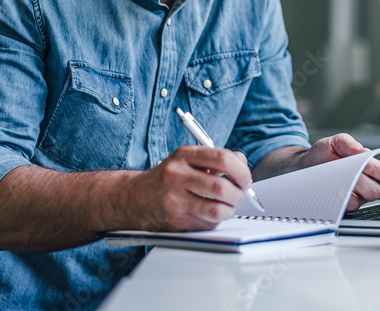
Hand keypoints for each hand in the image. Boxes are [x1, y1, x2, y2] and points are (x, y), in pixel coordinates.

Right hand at [125, 146, 254, 231]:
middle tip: (239, 195)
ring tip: (227, 206)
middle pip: (223, 187)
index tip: (245, 179)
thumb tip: (243, 164)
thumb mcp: (188, 159)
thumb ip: (216, 158)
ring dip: (230, 210)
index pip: (223, 158)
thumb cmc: (168, 178)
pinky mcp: (175, 221)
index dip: (241, 171)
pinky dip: (215, 221)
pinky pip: (208, 224)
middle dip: (239, 194)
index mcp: (184, 155)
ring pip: (218, 210)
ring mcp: (175, 199)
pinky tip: (209, 214)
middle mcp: (177, 175)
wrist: (135, 198)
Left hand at [300, 134, 379, 211]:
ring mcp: (356, 196)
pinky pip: (349, 205)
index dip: (379, 170)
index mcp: (369, 167)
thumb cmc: (323, 154)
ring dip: (352, 186)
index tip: (365, 163)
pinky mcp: (344, 206)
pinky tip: (332, 186)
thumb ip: (350, 143)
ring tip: (338, 176)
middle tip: (350, 170)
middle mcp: (366, 184)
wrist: (304, 167)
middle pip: (377, 189)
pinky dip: (341, 195)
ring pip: (364, 199)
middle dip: (364, 179)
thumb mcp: (336, 142)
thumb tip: (363, 151)